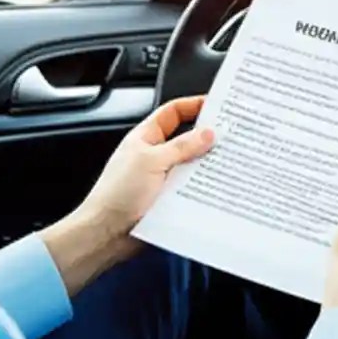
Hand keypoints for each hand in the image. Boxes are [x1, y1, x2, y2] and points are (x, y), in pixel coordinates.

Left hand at [41, 96, 213, 294]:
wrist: (106, 233)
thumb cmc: (116, 195)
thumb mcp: (151, 162)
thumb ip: (181, 146)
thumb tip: (207, 133)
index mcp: (146, 138)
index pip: (173, 112)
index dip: (193, 105)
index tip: (216, 105)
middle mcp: (155, 156)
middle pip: (187, 139)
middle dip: (208, 138)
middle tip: (231, 136)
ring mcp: (162, 179)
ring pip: (192, 166)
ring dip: (207, 166)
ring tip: (228, 163)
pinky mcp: (169, 200)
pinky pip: (192, 190)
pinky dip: (204, 189)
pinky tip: (217, 189)